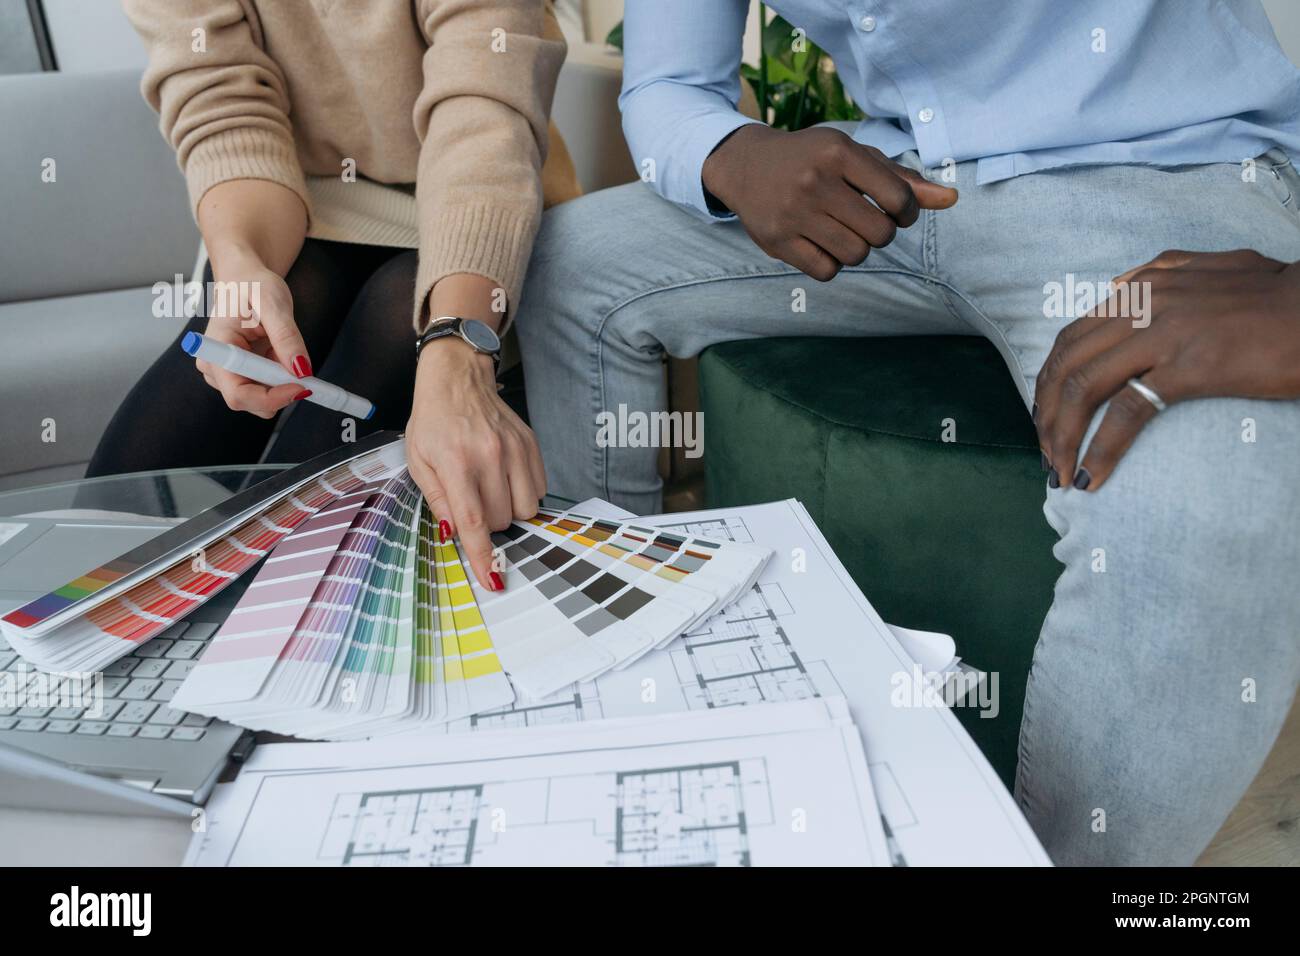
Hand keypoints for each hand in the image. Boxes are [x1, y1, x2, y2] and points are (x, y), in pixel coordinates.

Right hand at [196, 247, 312, 417]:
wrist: (244, 279)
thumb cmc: (251, 285)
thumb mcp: (273, 304)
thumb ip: (286, 337)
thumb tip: (301, 369)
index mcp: (216, 349)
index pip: (238, 393)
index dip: (272, 398)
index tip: (301, 386)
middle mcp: (215, 367)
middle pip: (251, 402)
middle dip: (281, 390)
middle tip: (301, 366)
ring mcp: (226, 374)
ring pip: (262, 399)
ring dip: (281, 382)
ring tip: (282, 349)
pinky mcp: (239, 375)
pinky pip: (266, 388)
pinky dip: (280, 377)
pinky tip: (278, 354)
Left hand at [404, 337, 546, 590]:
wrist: (458, 379)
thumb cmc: (433, 421)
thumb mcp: (418, 461)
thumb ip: (437, 500)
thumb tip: (456, 534)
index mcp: (456, 462)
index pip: (474, 521)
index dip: (483, 555)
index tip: (492, 580)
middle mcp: (490, 456)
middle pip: (501, 520)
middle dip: (487, 523)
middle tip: (472, 501)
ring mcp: (514, 450)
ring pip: (526, 509)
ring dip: (509, 510)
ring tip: (491, 491)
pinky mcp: (531, 445)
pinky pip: (539, 490)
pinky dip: (524, 494)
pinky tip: (506, 478)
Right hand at [701, 124, 957, 280]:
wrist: (746, 165)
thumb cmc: (812, 159)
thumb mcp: (854, 156)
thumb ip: (901, 179)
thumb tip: (951, 199)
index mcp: (839, 152)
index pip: (899, 200)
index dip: (908, 214)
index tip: (899, 213)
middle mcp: (815, 180)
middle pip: (880, 234)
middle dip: (882, 234)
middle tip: (868, 224)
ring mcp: (793, 212)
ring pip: (855, 255)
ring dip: (857, 250)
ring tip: (844, 234)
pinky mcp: (777, 240)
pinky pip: (826, 271)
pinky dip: (832, 264)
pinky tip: (822, 245)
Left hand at [1035, 249, 1299, 491]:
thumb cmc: (1278, 293)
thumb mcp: (1211, 268)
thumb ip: (1163, 274)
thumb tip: (1122, 284)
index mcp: (1143, 284)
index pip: (1072, 335)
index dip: (1049, 382)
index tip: (1046, 417)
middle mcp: (1143, 303)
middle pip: (1066, 364)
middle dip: (1045, 415)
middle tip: (1045, 454)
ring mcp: (1163, 333)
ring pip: (1083, 387)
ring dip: (1062, 436)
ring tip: (1059, 472)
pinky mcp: (1190, 367)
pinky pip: (1127, 412)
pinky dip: (1101, 449)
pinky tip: (1092, 476)